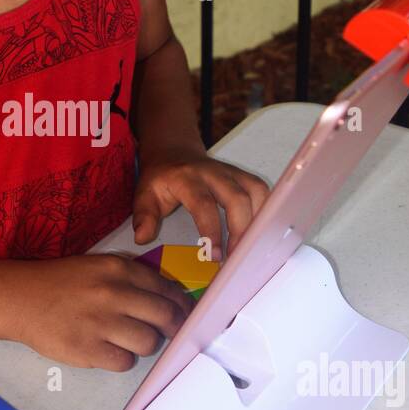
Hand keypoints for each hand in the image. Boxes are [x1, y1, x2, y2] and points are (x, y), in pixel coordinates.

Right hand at [6, 254, 193, 371]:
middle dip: (173, 328)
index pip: (167, 289)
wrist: (18, 298)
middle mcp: (114, 294)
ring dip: (146, 345)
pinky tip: (111, 351)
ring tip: (131, 341)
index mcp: (119, 269)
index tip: (185, 315)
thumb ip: (131, 279)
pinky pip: (125, 362)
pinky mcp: (88, 350)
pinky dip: (123, 360)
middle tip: (169, 333)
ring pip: (149, 342)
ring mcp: (101, 323)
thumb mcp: (97, 267)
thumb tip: (169, 300)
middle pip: (165, 317)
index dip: (182, 305)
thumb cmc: (60, 282)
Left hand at [132, 147, 269, 257]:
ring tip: (250, 249)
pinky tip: (258, 232)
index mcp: (187, 178)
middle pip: (237, 198)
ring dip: (257, 221)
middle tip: (236, 258)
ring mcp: (231, 172)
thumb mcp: (144, 193)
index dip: (211, 230)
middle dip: (240, 230)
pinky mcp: (242, 176)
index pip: (203, 204)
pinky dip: (265, 211)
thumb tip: (143, 238)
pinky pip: (260, 191)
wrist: (173, 151)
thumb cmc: (161, 178)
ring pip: (255, 192)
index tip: (214, 256)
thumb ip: (144, 215)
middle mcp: (213, 173)